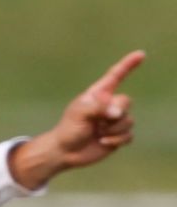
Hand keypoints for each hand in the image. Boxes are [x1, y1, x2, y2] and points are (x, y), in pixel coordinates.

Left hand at [9, 50, 143, 189]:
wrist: (66, 151)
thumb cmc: (69, 128)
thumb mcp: (79, 113)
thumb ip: (99, 108)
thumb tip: (117, 113)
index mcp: (98, 95)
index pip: (115, 76)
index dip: (128, 65)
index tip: (140, 54)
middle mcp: (108, 105)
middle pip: (126, 102)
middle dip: (116, 112)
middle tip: (101, 121)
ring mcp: (114, 121)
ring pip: (128, 121)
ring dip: (112, 130)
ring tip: (97, 132)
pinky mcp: (118, 135)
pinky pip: (128, 135)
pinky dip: (115, 140)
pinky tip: (102, 142)